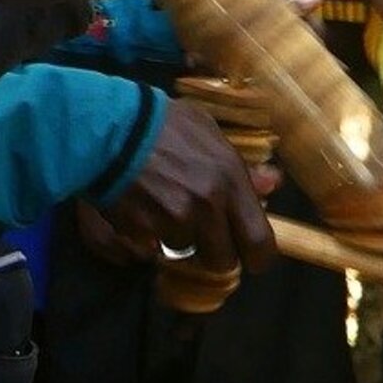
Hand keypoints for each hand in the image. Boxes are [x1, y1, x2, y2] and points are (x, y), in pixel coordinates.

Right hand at [100, 100, 277, 274]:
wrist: (110, 125)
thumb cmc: (163, 123)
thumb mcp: (207, 132)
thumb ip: (241, 166)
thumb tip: (273, 184)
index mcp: (229, 180)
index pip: (259, 243)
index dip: (257, 257)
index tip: (249, 256)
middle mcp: (207, 205)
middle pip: (222, 260)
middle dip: (213, 252)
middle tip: (201, 233)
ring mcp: (174, 221)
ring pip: (185, 252)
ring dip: (177, 239)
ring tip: (163, 210)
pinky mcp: (143, 231)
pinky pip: (153, 248)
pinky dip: (149, 237)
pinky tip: (142, 210)